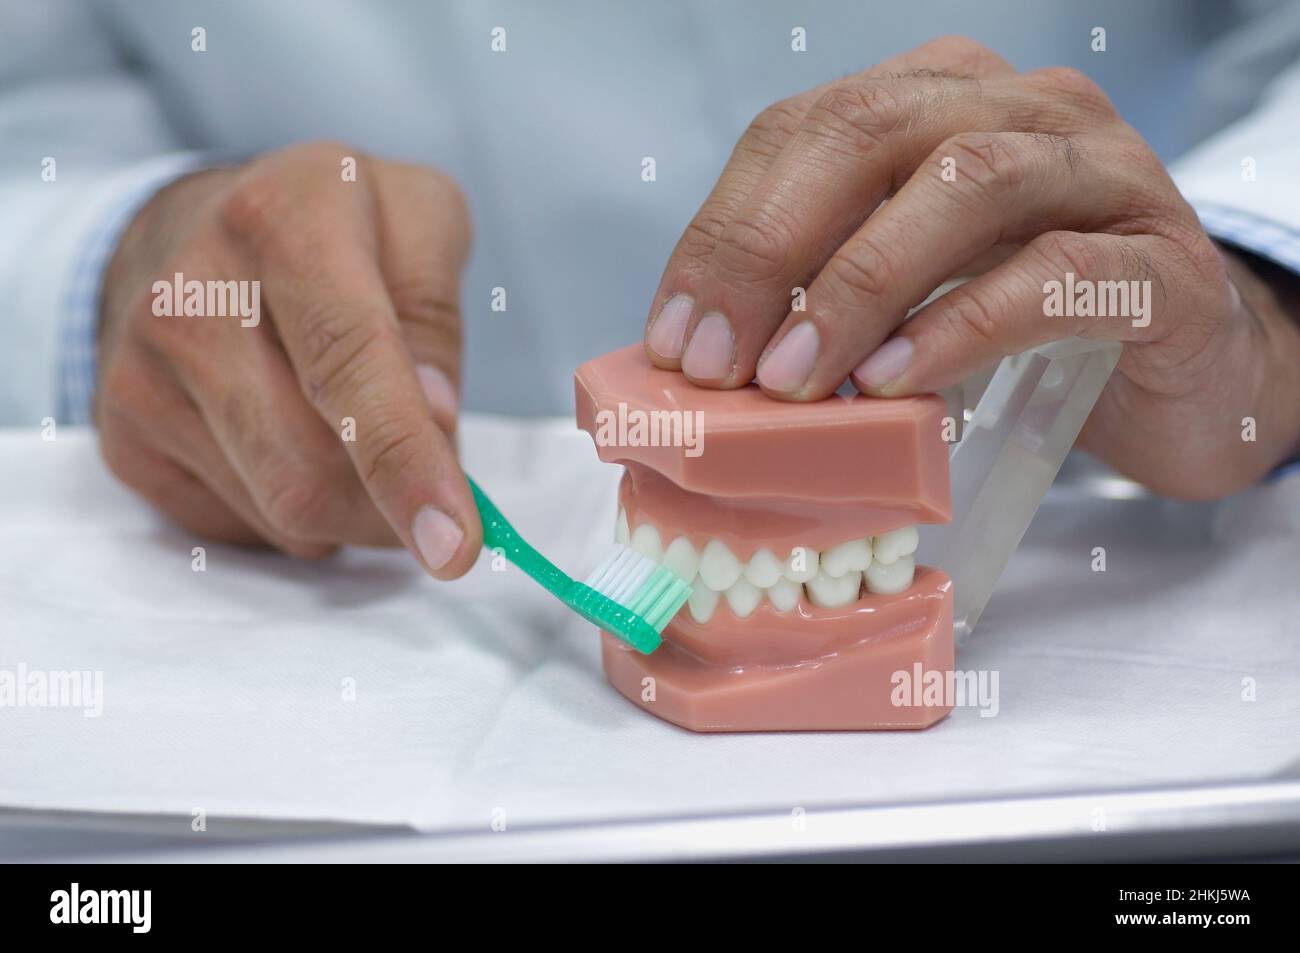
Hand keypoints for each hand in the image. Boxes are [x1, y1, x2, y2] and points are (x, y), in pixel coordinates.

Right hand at [96, 142, 481, 575]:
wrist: (195, 229)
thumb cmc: (333, 227)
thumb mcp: (419, 220)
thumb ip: (437, 313)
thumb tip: (433, 422)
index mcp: (281, 221)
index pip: (348, 362)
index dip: (405, 461)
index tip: (456, 546)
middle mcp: (191, 295)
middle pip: (312, 471)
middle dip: (393, 505)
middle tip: (432, 480)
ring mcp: (141, 374)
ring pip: (283, 514)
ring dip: (350, 509)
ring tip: (348, 431)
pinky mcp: (125, 440)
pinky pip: (243, 528)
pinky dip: (294, 512)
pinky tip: (289, 439)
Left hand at [643, 36, 1299, 498]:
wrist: (1186, 380)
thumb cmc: (1025, 336)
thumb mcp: (905, 298)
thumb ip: (819, 292)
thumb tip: (697, 350)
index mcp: (941, 102)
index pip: (805, 131)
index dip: (725, 232)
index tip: (674, 338)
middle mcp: (1022, 112)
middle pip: (869, 136)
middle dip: (768, 251)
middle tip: (716, 363)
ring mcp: (1102, 176)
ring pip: (962, 184)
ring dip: (857, 287)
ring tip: (793, 382)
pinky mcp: (1162, 263)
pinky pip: (1052, 274)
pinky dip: (959, 326)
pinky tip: (897, 382)